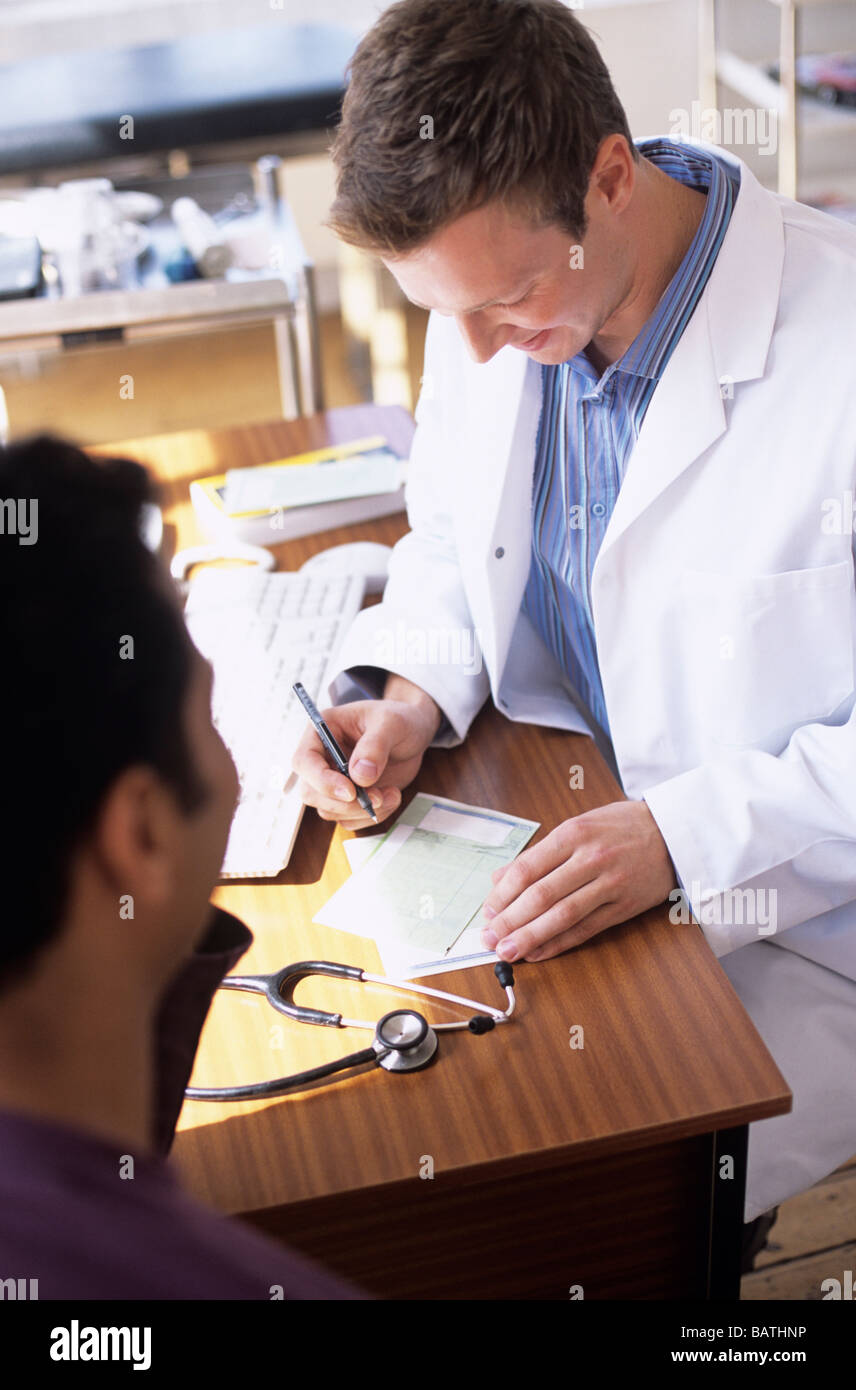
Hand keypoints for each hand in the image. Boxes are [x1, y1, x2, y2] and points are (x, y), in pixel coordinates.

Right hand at [292, 695, 439, 827]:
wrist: (414, 732)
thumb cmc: (399, 719)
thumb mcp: (392, 723)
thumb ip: (375, 745)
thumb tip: (360, 776)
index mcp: (322, 732)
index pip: (304, 761)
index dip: (321, 780)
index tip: (350, 791)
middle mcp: (322, 758)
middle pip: (311, 793)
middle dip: (345, 803)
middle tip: (378, 797)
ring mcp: (334, 780)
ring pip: (330, 810)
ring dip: (362, 811)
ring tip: (392, 794)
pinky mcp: (349, 798)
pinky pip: (349, 819)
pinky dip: (372, 816)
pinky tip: (391, 797)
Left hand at [480, 800, 676, 961]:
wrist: (671, 831)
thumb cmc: (619, 827)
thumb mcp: (576, 826)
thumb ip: (538, 854)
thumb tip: (499, 879)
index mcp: (573, 834)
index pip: (527, 869)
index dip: (502, 896)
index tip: (487, 912)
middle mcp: (590, 858)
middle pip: (541, 896)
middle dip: (510, 922)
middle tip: (489, 938)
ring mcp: (610, 884)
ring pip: (562, 916)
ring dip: (530, 937)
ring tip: (508, 951)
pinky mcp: (624, 906)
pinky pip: (586, 929)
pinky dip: (560, 943)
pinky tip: (539, 953)